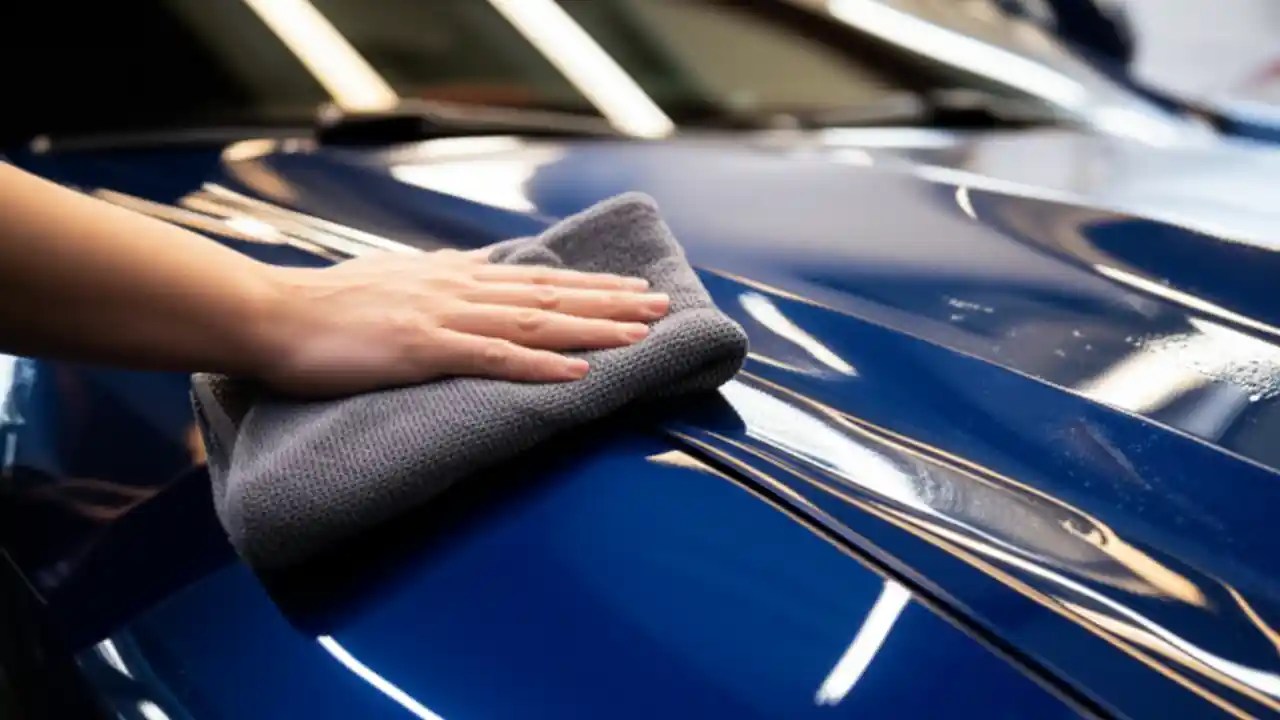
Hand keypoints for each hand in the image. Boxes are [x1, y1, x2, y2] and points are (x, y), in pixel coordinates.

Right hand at [253, 249, 668, 396]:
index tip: (630, 287)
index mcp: (451, 277)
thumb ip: (439, 279)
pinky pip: (492, 359)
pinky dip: (539, 367)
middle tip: (661, 305)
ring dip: (591, 328)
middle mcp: (457, 290)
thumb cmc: (326, 306)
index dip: (587, 284)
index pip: (534, 279)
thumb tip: (479, 272)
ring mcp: (443, 318)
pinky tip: (577, 374)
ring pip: (534, 323)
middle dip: (609, 302)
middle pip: (549, 296)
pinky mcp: (423, 349)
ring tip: (639, 333)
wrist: (272, 315)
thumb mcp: (393, 279)